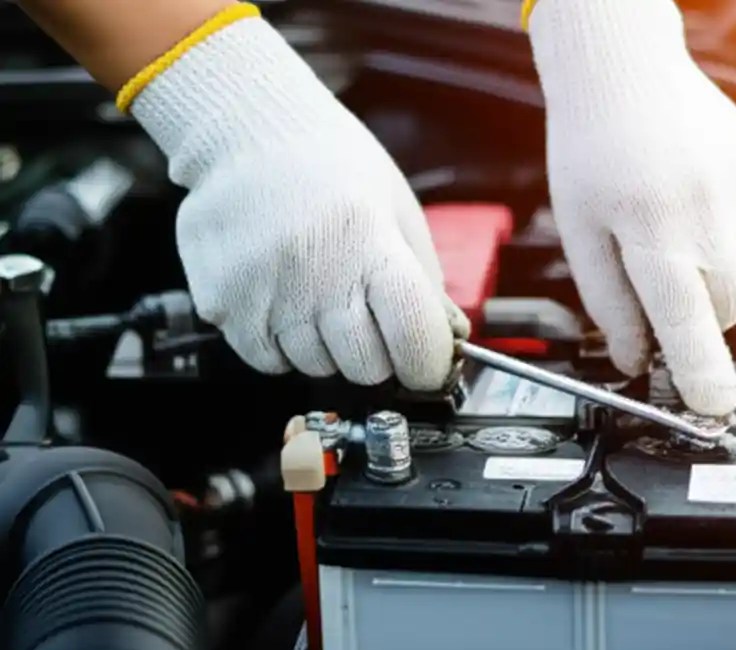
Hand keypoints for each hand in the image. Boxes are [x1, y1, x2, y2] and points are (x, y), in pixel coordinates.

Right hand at [131, 17, 467, 389]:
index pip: (414, 339)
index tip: (427, 361)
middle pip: (366, 367)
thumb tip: (447, 340)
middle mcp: (316, 275)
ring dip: (327, 347)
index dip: (428, 362)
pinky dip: (282, 344)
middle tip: (367, 313)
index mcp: (370, 245)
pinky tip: (283, 297)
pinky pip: (268, 360)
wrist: (245, 130)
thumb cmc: (331, 165)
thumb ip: (425, 281)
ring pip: (317, 367)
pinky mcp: (222, 306)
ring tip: (318, 290)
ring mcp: (263, 295)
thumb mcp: (398, 209)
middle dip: (378, 354)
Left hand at [530, 0, 735, 415]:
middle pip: (725, 313)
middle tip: (658, 283)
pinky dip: (730, 245)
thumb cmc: (593, 148)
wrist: (627, 73)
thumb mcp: (580, 232)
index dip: (701, 375)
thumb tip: (635, 358)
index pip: (686, 325)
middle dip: (697, 321)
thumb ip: (609, 303)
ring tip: (672, 233)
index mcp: (654, 233)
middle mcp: (709, 219)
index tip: (714, 408)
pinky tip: (695, 211)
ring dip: (713, 283)